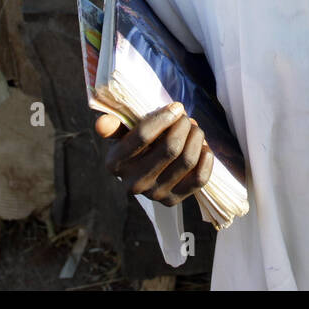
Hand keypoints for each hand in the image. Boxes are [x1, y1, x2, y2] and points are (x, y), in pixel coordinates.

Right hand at [96, 103, 213, 205]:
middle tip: (186, 117)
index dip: (164, 118)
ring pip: (187, 160)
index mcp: (115, 163)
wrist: (147, 170)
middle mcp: (132, 184)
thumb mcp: (121, 132)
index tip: (176, 107)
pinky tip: (202, 147)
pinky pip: (199, 179)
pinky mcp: (173, 201)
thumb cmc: (135, 142)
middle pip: (171, 148)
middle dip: (184, 126)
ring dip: (196, 138)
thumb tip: (102, 123)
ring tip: (194, 129)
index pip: (143, 136)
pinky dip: (206, 157)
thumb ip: (114, 124)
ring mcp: (154, 195)